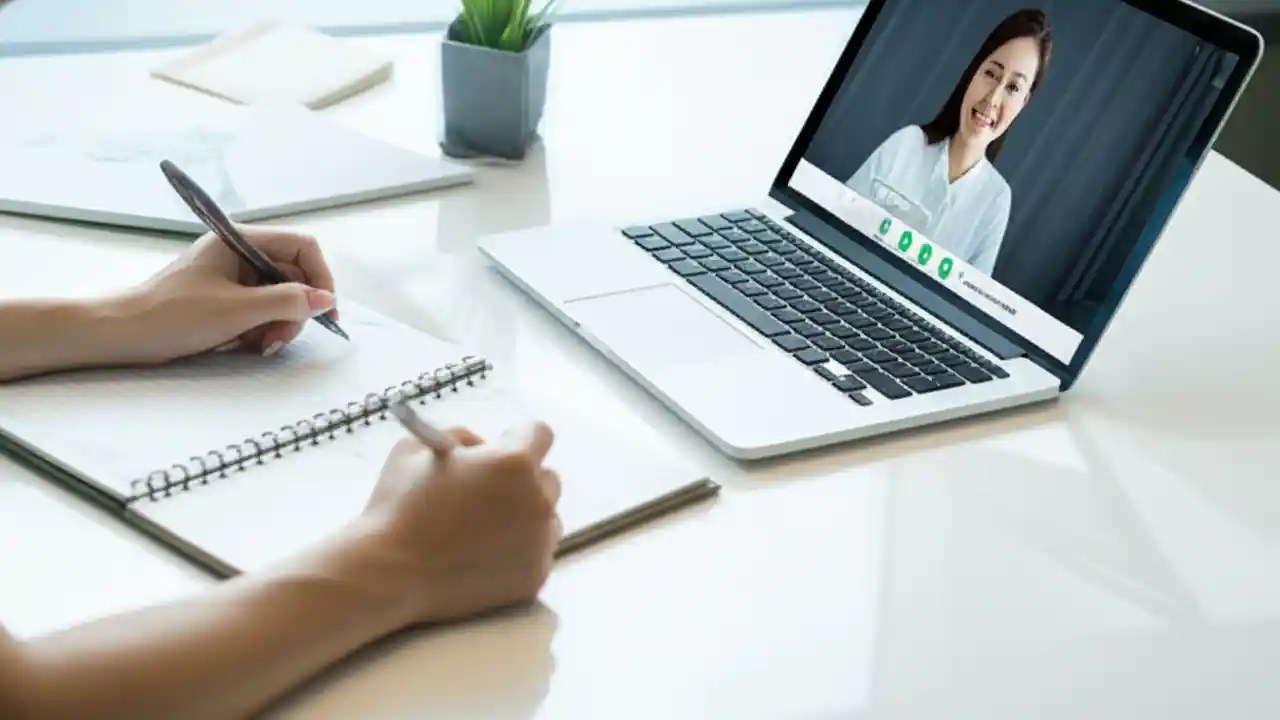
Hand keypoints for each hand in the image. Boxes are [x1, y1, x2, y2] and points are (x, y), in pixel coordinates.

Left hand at [113, 227, 337, 362]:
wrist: (124, 333)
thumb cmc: (174, 314)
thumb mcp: (237, 309)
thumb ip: (287, 301)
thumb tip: (325, 299)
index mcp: (241, 239)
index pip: (302, 246)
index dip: (320, 277)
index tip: (324, 311)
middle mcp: (241, 253)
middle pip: (293, 276)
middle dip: (294, 310)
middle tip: (280, 338)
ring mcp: (233, 276)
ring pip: (280, 297)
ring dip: (278, 324)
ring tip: (260, 346)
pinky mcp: (227, 298)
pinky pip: (261, 310)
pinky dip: (261, 329)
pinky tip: (247, 344)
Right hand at [354, 421, 562, 624]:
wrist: (388, 575)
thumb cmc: (398, 507)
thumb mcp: (417, 448)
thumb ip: (459, 437)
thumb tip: (480, 446)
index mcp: (514, 462)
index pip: (539, 433)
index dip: (516, 437)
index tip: (499, 449)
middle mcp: (537, 500)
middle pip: (546, 478)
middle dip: (522, 479)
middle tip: (487, 491)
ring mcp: (539, 542)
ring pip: (545, 517)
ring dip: (523, 516)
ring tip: (481, 528)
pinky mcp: (535, 576)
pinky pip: (537, 552)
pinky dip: (517, 551)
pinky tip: (483, 554)